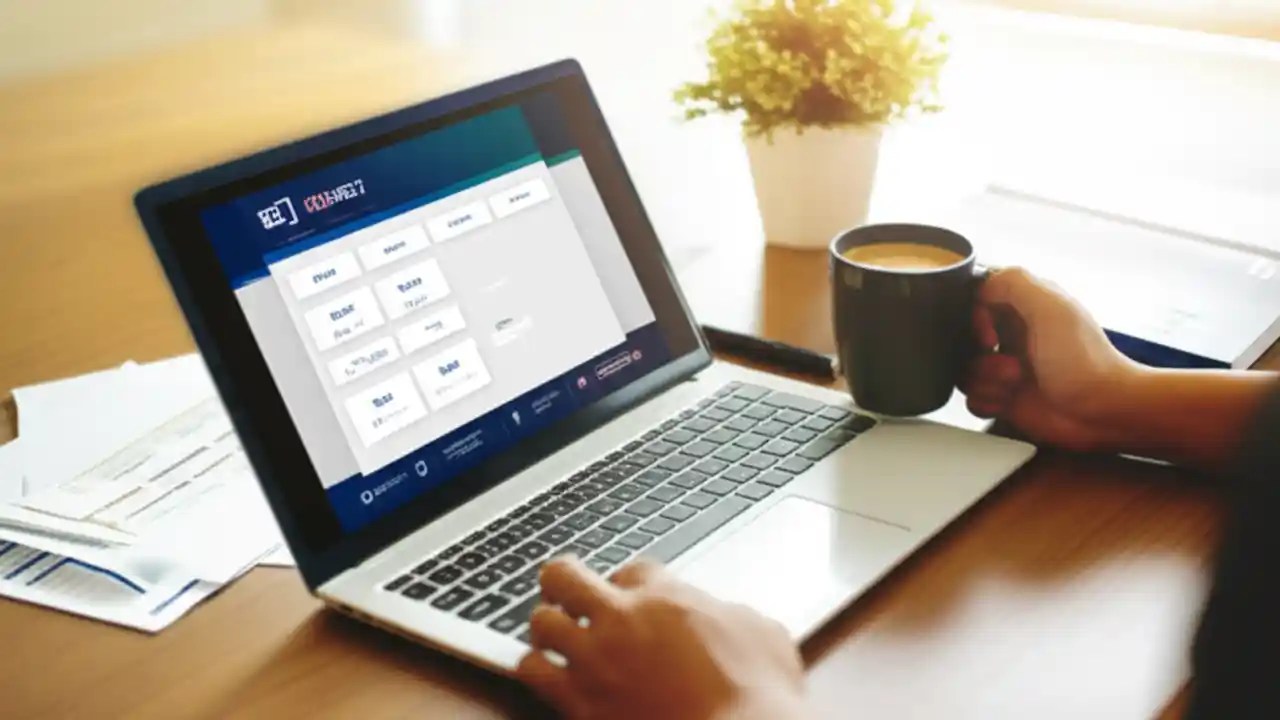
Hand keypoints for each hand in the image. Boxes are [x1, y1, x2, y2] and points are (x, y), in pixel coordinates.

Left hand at [516, 557, 808, 719]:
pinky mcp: (580, 704)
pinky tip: (545, 675)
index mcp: (667, 598)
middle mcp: (622, 622)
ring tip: (555, 637)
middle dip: (563, 582)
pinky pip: (531, 674)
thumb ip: (734, 615)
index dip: (632, 582)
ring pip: (540, 623)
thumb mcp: (765, 634)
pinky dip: (534, 670)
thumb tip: (728, 617)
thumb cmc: (758, 694)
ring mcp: (596, 662)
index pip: (632, 568)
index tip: (637, 597)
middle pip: (564, 575)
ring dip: (546, 628)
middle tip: (568, 595)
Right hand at [961, 267, 1138, 451]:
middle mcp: (1013, 335)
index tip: (989, 336)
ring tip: (1016, 385)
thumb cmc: (1082, 359)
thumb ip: (1013, 282)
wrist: (1102, 411)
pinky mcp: (1005, 398)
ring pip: (965, 369)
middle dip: (980, 356)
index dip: (975, 319)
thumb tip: (980, 287)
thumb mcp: (1051, 308)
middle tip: (1010, 366)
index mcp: (1025, 308)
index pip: (976, 301)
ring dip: (986, 380)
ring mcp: (1007, 368)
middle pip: (966, 339)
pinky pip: (972, 398)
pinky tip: (1008, 403)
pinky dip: (986, 401)